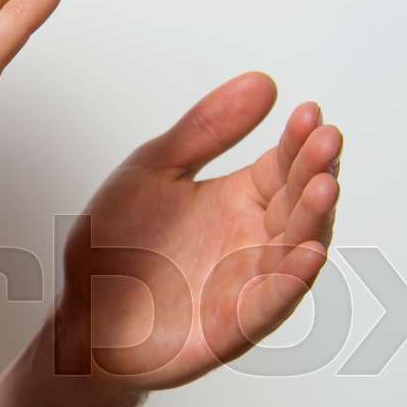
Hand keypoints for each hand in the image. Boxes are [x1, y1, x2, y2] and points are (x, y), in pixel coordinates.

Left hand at [57, 72, 342, 389]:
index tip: (308, 111)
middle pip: (298, 201)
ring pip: (295, 249)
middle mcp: (254, 238)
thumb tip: (264, 81)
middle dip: (314, 170)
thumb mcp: (153, 170)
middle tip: (325, 139)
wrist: (82, 314)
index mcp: (239, 198)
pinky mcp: (234, 324)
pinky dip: (290, 280)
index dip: (298, 139)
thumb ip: (205, 129)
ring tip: (325, 186)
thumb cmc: (116, 246)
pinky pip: (270, 302)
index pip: (283, 163)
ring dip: (313, 219)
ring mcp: (249, 282)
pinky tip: (307, 253)